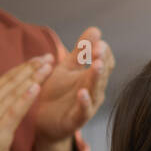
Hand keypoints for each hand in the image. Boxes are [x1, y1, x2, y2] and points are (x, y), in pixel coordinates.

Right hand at [0, 55, 53, 150]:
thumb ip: (2, 108)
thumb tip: (16, 95)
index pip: (8, 78)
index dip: (25, 67)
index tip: (41, 58)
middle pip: (12, 80)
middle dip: (32, 67)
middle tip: (49, 56)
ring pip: (14, 92)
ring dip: (32, 77)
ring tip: (47, 67)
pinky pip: (14, 111)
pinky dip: (25, 98)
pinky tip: (36, 88)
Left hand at [33, 26, 114, 147]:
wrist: (45, 120)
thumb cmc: (58, 93)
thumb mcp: (67, 67)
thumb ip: (80, 51)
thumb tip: (96, 30)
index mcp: (92, 77)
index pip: (105, 61)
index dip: (103, 51)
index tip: (97, 40)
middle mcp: (94, 91)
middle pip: (102, 74)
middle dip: (101, 61)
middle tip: (99, 48)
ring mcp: (87, 106)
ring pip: (95, 91)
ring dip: (96, 78)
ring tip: (97, 65)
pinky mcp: (76, 120)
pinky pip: (83, 111)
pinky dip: (84, 102)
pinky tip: (82, 92)